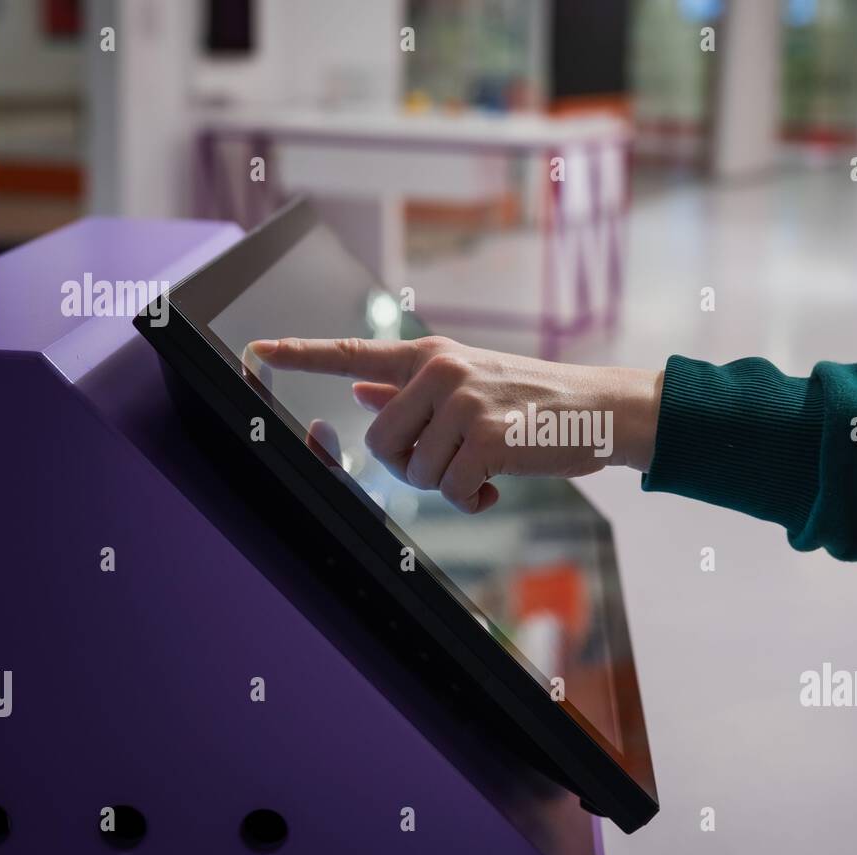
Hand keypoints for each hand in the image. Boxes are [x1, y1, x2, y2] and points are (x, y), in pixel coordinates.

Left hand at [246, 336, 662, 513]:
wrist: (599, 407)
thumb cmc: (532, 400)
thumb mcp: (470, 381)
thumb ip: (411, 389)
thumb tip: (359, 392)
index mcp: (430, 356)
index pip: (353, 352)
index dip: (301, 355)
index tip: (257, 350)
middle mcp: (441, 370)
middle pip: (381, 443)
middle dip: (412, 467)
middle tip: (454, 461)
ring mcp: (465, 401)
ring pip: (416, 473)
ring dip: (448, 485)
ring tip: (486, 467)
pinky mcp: (488, 436)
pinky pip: (450, 490)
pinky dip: (472, 501)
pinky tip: (498, 486)